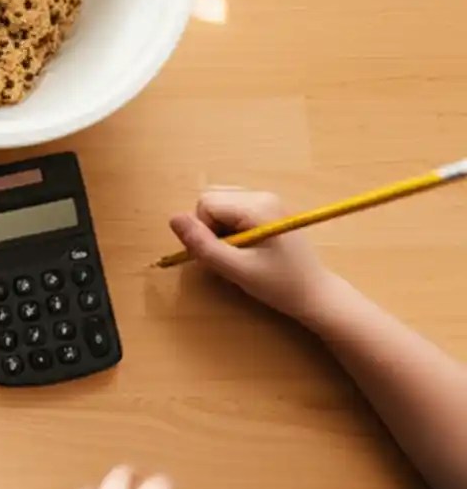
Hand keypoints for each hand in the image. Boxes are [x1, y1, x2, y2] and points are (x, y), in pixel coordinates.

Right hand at [168, 189, 334, 321]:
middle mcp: (262, 195)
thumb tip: (173, 219)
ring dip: (216, 228)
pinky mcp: (267, 208)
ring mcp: (266, 199)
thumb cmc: (279, 285)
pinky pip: (231, 208)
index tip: (218, 256)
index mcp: (258, 207)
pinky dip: (227, 227)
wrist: (315, 294)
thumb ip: (203, 244)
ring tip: (234, 252)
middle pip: (211, 198)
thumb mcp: (236, 270)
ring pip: (219, 202)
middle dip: (208, 227)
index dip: (202, 231)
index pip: (206, 204)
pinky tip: (243, 246)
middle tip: (225, 255)